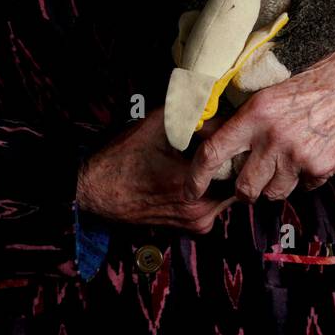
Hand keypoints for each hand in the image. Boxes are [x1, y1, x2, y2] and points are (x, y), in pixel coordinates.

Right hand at [76, 106, 237, 233]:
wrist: (98, 192)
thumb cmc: (123, 159)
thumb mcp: (155, 125)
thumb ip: (190, 112)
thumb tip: (218, 105)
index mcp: (189, 184)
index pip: (234, 159)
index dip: (234, 140)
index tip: (231, 127)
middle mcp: (198, 210)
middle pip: (236, 180)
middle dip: (234, 158)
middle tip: (226, 140)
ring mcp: (197, 223)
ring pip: (229, 193)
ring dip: (225, 174)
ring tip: (211, 155)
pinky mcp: (194, 228)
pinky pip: (217, 204)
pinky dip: (215, 188)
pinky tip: (200, 173)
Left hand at [184, 40, 334, 202]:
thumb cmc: (311, 88)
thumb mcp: (270, 96)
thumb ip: (243, 122)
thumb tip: (212, 143)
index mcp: (256, 114)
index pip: (214, 152)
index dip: (197, 177)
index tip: (190, 190)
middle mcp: (274, 137)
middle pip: (245, 187)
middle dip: (246, 190)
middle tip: (251, 181)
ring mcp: (299, 156)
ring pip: (274, 193)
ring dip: (277, 184)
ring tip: (288, 160)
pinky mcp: (322, 168)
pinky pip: (304, 188)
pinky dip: (305, 179)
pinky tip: (312, 155)